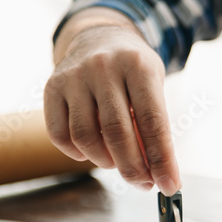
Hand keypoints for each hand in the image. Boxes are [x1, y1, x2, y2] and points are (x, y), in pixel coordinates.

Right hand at [44, 8, 180, 193]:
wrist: (99, 37)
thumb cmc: (133, 70)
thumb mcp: (153, 86)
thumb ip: (153, 126)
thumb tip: (156, 172)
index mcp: (138, 66)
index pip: (152, 121)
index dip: (162, 158)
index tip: (168, 184)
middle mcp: (103, 67)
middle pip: (117, 132)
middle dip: (133, 168)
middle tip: (143, 183)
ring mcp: (74, 76)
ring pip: (85, 137)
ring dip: (104, 161)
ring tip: (116, 162)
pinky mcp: (52, 87)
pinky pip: (59, 135)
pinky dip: (76, 153)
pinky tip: (91, 150)